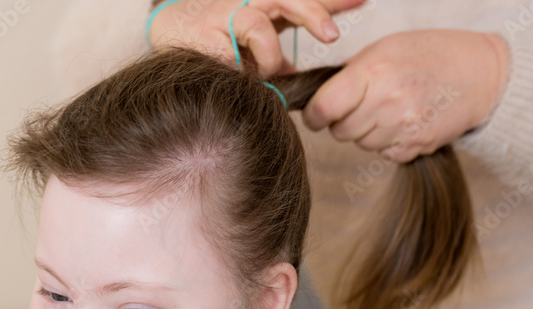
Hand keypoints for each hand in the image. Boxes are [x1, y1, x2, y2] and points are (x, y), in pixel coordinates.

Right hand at [149, 0, 367, 77]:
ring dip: (268, 54)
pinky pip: (228, 54)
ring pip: (258, 25)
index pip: (307, 0)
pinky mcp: (205, 35)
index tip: (364, 0)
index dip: (335, 1)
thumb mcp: (255, 44)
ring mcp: (226, 17)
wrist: (167, 29)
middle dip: (313, 14)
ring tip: (265, 74)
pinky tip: (236, 76)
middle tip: (331, 36)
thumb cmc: (215, 38)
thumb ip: (279, 55)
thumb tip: (297, 77)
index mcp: (268, 7)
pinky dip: (237, 68)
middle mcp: (250, 5)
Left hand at [301, 29, 510, 161]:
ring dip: (369, 132)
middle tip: (365, 104)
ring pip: (361, 145)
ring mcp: (403, 127)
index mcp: (373, 72)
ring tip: (392, 108)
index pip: (323, 108)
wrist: (481, 73)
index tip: (316, 114)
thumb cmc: (428, 54)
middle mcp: (386, 101)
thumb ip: (350, 74)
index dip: (314, 115)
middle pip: (340, 131)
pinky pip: (385, 154)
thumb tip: (316, 99)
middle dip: (345, 121)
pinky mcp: (416, 146)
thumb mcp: (385, 49)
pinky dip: (390, 142)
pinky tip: (407, 120)